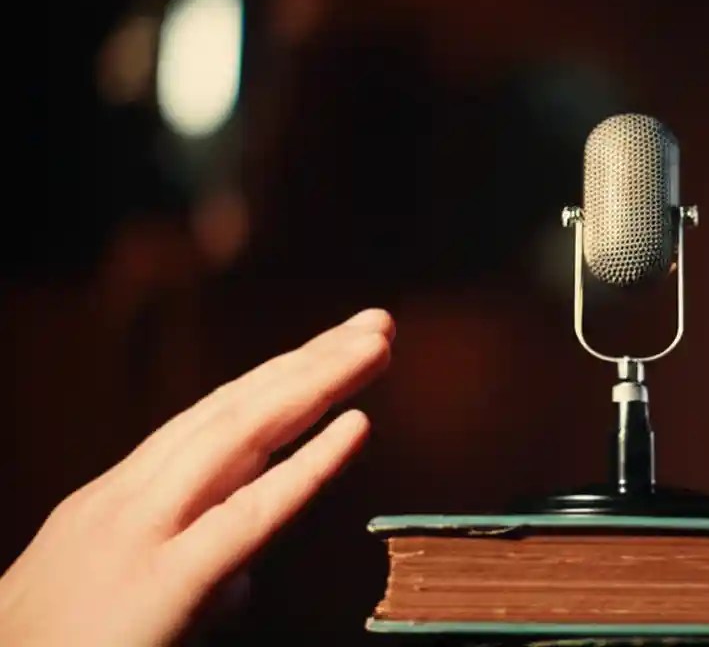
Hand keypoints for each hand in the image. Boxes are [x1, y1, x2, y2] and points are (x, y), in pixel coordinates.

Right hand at [0, 309, 394, 645]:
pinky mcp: (162, 586)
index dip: (279, 377)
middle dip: (309, 361)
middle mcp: (129, 499)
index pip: (212, 419)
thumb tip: (240, 576)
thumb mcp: (119, 597)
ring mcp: (141, 534)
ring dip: (316, 383)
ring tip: (373, 348)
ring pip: (241, 435)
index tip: (335, 346)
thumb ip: (184, 570)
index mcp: (121, 497)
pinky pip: (249, 517)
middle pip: (234, 409)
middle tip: (375, 325)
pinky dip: (308, 467)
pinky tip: (357, 427)